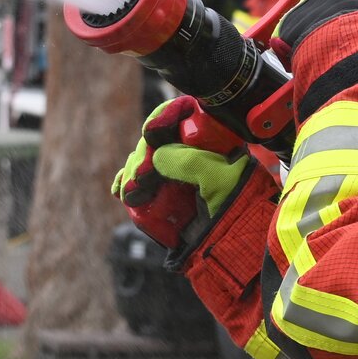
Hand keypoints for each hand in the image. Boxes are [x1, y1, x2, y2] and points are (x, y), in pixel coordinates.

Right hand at [113, 97, 252, 256]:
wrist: (238, 244)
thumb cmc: (238, 208)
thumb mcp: (220, 181)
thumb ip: (189, 163)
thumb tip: (156, 155)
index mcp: (213, 140)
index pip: (184, 114)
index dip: (164, 118)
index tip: (150, 133)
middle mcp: (193, 150)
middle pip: (158, 139)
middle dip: (144, 156)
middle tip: (140, 179)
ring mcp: (177, 170)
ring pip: (145, 159)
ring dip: (133, 173)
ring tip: (130, 192)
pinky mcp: (164, 190)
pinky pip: (139, 179)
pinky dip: (126, 182)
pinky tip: (119, 190)